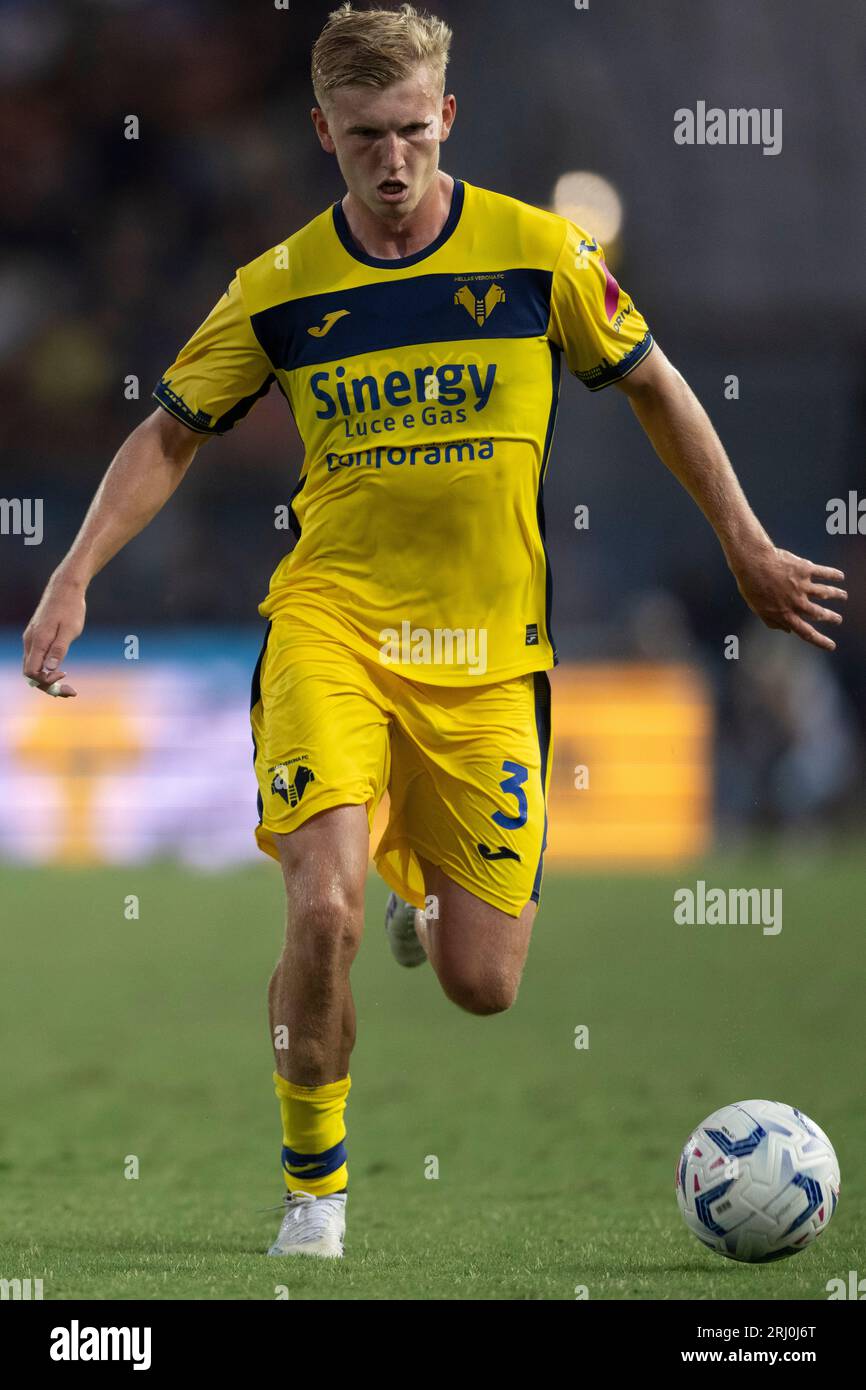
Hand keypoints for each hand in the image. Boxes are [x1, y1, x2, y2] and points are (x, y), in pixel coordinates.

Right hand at [22, 577, 86, 696]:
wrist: (65, 588)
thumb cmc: (70, 608)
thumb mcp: (69, 630)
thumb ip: (59, 649)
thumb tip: (49, 669)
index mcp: (37, 641)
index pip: (32, 673)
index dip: (47, 681)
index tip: (65, 675)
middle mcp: (30, 642)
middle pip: (31, 673)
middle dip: (48, 685)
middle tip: (71, 691)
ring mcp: (32, 639)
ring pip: (33, 667)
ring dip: (47, 679)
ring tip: (67, 685)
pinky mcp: (37, 637)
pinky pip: (36, 658)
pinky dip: (46, 669)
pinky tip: (60, 670)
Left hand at [730, 546, 845, 650]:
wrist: (752, 563)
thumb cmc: (751, 586)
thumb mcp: (757, 609)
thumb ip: (773, 621)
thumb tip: (787, 631)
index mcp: (785, 614)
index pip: (806, 632)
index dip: (820, 641)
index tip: (831, 646)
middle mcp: (797, 602)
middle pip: (820, 613)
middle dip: (831, 618)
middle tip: (838, 619)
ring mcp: (802, 586)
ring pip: (826, 593)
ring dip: (837, 595)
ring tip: (843, 596)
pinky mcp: (805, 570)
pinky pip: (824, 573)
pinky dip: (834, 575)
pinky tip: (840, 576)